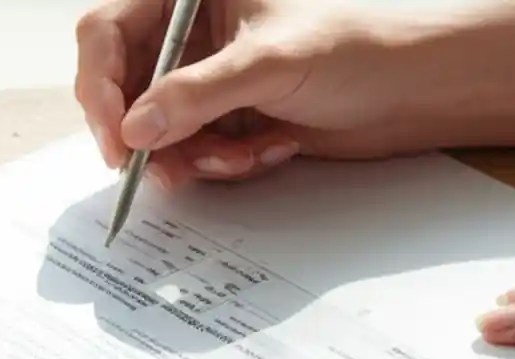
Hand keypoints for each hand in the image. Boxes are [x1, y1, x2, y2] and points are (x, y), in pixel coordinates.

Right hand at [73, 0, 455, 188]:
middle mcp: (189, 33)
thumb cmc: (355, 45)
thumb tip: (134, 129)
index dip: (101, 86)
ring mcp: (206, 77)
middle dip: (147, 134)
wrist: (413, 89)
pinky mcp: (226, 117)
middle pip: (124, 89)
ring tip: (239, 156)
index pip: (108, 33)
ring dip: (191, 156)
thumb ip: (196, 95)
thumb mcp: (268, 63)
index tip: (116, 137)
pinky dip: (221, 162)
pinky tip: (267, 149)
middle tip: (164, 169)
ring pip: (157, 130)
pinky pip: (193, 151)